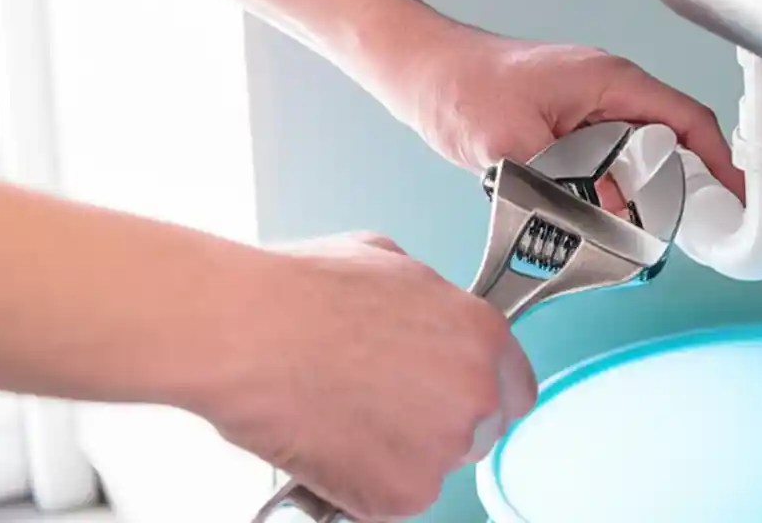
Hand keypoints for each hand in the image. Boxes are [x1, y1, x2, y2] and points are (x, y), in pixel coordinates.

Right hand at [199, 232, 534, 519]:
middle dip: (437, 423)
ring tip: (344, 416)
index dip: (480, 393)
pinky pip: (390, 499)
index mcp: (482, 335)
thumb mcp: (387, 262)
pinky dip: (361, 485)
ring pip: (432, 465)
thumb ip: (428, 301)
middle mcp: (476, 395)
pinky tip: (328, 444)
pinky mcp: (401, 494)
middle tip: (382, 405)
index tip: (453, 397)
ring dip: (399, 453)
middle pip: (478, 430)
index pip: (515, 389)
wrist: (246, 333)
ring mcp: (442, 449)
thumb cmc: (301, 294)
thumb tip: (423, 311)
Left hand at [362, 17, 745, 199]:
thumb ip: (567, 187)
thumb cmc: (459, 86)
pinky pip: (600, 166)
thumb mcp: (514, 146)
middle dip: (666, 194)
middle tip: (660, 236)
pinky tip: (581, 218)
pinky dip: (598, 194)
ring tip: (613, 234)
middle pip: (663, 148)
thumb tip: (612, 222)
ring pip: (630, 163)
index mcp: (610, 81)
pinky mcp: (566, 127)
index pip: (687, 121)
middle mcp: (606, 91)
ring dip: (625, 198)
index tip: (735, 200)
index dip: (719, 162)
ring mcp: (587, 108)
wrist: (419, 70)